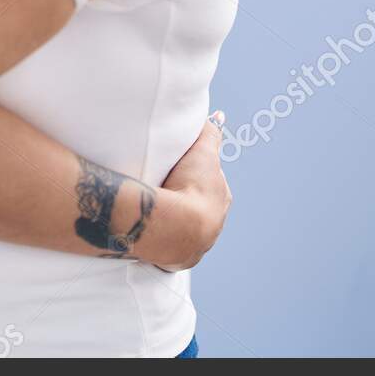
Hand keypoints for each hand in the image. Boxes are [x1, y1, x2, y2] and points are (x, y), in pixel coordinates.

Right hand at [152, 111, 231, 271]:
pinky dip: (163, 240)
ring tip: (156, 211)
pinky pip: (171, 247)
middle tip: (166, 189)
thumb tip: (218, 117)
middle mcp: (214, 225)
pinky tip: (153, 233)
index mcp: (221, 199)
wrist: (178, 225)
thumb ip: (209, 134)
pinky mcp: (179, 258)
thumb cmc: (190, 186)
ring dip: (174, 221)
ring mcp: (197, 244)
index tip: (183, 171)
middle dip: (186, 200)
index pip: (212, 184)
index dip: (197, 175)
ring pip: (186, 229)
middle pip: (200, 208)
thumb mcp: (201, 152)